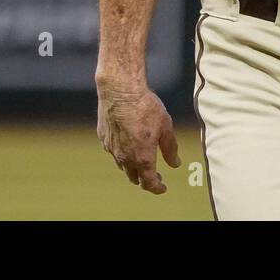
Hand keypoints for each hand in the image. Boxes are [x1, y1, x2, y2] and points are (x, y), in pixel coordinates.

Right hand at [96, 75, 181, 193]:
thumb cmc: (146, 107)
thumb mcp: (165, 127)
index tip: (162, 188)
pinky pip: (114, 152)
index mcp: (143, 158)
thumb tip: (175, 164)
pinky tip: (127, 143)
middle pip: (135, 177)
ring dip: (133, 167)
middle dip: (145, 179)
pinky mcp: (104, 138)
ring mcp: (112, 149)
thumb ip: (170, 149)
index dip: (157, 188)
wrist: (120, 91)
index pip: (149, 183)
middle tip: (155, 175)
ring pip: (123, 166)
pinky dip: (122, 153)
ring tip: (141, 161)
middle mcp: (125, 158)